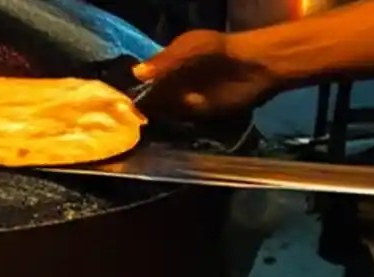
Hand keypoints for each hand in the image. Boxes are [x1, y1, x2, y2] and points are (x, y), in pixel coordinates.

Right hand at [133, 30, 279, 117]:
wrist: (254, 67)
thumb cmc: (221, 51)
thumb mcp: (190, 46)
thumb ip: (165, 60)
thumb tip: (136, 73)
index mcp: (168, 63)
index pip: (144, 78)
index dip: (133, 88)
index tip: (119, 101)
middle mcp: (174, 83)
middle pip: (151, 98)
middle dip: (139, 107)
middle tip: (123, 120)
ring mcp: (186, 100)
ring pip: (163, 112)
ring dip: (153, 119)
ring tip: (135, 129)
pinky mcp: (200, 116)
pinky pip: (181, 123)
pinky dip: (172, 127)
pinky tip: (158, 132)